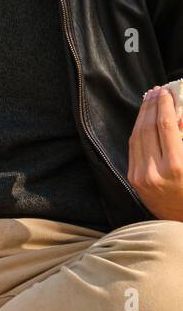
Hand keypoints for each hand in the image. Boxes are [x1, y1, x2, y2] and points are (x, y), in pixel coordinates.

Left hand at [127, 86, 182, 221]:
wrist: (182, 219)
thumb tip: (179, 114)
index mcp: (177, 167)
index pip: (166, 127)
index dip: (165, 106)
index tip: (165, 91)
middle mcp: (155, 171)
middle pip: (148, 129)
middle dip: (152, 107)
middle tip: (156, 90)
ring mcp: (141, 176)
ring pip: (137, 137)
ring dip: (143, 115)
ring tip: (149, 100)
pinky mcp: (133, 179)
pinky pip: (134, 149)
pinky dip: (138, 131)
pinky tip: (143, 119)